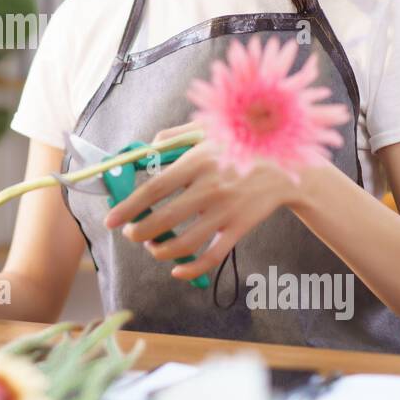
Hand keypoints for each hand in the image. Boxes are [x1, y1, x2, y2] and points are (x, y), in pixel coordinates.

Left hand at [103, 124, 300, 282]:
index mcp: (197, 162)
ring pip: (184, 243)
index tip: (110, 220)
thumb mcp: (209, 129)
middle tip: (131, 234)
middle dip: (139, 232)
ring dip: (161, 251)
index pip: (153, 189)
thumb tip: (147, 147)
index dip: (127, 207)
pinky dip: (191, 269)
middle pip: (164, 219)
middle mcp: (209, 188)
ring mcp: (225, 211)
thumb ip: (175, 136)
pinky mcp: (239, 228)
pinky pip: (211, 256)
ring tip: (152, 247)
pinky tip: (177, 269)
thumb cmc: (242, 145)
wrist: (289, 166)